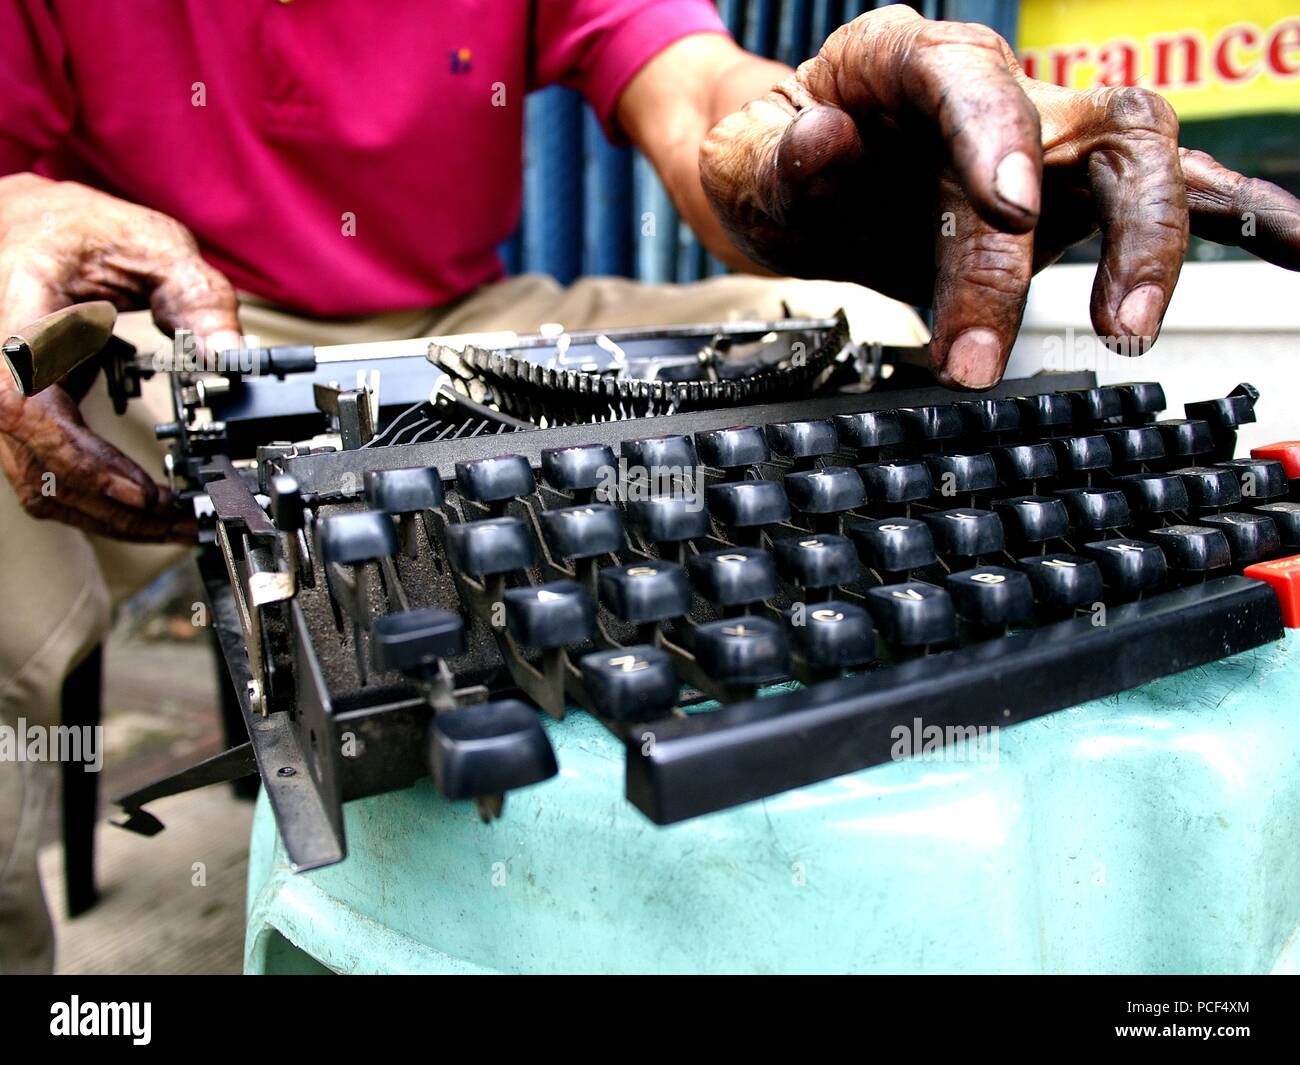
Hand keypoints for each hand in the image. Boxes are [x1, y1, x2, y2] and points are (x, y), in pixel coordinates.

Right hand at [0, 173, 238, 538]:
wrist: (32, 223)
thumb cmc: (78, 227)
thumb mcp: (154, 244)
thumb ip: (198, 298)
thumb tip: (232, 358)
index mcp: (19, 317)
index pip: (25, 405)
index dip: (77, 458)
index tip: (137, 491)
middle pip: (35, 464)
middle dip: (114, 507)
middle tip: (185, 520)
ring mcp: (7, 394)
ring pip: (38, 480)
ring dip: (108, 513)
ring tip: (176, 520)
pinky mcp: (26, 412)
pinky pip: (48, 469)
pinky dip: (98, 494)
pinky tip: (147, 502)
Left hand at [699, 6, 1299, 388]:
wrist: (798, 182)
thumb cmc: (776, 167)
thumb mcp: (744, 164)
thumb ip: (780, 158)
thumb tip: (824, 138)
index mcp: (903, 59)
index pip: (964, 75)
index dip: (993, 134)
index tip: (1007, 210)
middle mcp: (996, 89)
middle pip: (1080, 129)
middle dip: (1077, 236)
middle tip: (1038, 341)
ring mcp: (1047, 137)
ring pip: (1146, 157)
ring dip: (1156, 244)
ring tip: (1129, 330)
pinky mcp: (1075, 191)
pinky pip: (1177, 188)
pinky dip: (1243, 216)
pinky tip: (1296, 247)